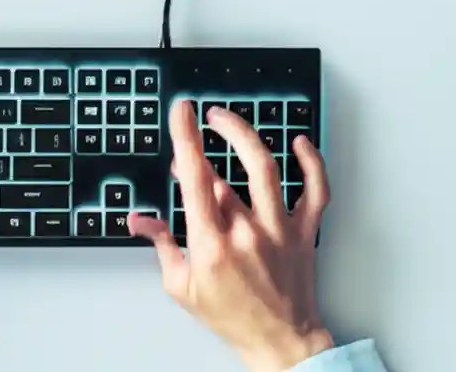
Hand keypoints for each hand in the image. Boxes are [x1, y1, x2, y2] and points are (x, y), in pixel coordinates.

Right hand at [128, 101, 333, 371]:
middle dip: (200, 147)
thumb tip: (139, 221)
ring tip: (226, 120)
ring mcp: (279, 230)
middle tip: (192, 132)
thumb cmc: (232, 317)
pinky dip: (311, 163)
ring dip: (244, 136)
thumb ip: (161, 245)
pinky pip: (316, 191)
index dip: (186, 138)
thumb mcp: (181, 287)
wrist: (280, 342)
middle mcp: (246, 232)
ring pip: (265, 169)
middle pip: (222, 174)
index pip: (196, 178)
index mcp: (211, 244)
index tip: (181, 112)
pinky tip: (300, 143)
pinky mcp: (304, 233)